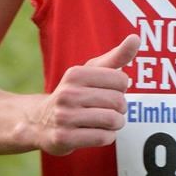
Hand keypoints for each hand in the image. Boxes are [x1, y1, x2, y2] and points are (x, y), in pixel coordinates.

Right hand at [31, 34, 137, 154]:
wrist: (40, 121)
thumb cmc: (74, 93)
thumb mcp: (91, 72)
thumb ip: (116, 56)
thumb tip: (136, 38)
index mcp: (75, 74)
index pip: (121, 80)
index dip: (120, 89)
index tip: (108, 91)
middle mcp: (67, 94)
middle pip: (118, 101)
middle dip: (120, 108)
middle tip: (108, 109)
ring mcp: (64, 117)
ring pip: (112, 120)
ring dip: (115, 124)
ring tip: (105, 122)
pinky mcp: (64, 138)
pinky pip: (103, 137)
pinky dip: (107, 136)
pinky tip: (96, 132)